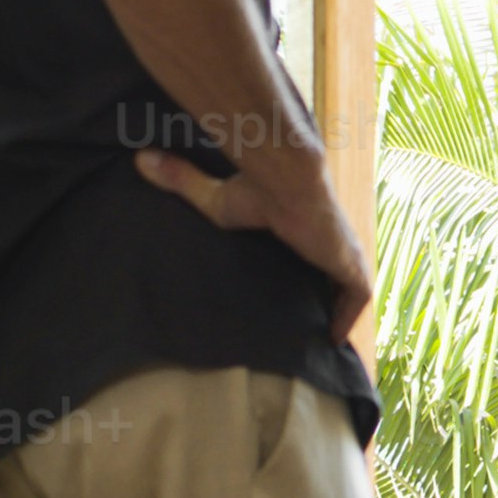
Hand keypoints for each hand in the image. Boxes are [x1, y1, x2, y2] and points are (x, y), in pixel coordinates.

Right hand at [135, 146, 373, 347]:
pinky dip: (347, 317)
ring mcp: (343, 252)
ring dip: (340, 308)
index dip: (308, 268)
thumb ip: (182, 180)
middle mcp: (329, 238)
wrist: (286, 179)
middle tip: (311, 321)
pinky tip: (332, 338)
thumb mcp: (212, 195)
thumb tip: (140, 158)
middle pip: (335, 271)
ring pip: (350, 287)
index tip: (297, 286)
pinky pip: (356, 298)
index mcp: (305, 224)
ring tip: (322, 337)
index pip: (312, 250)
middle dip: (328, 293)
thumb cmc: (254, 187)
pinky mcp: (350, 264)